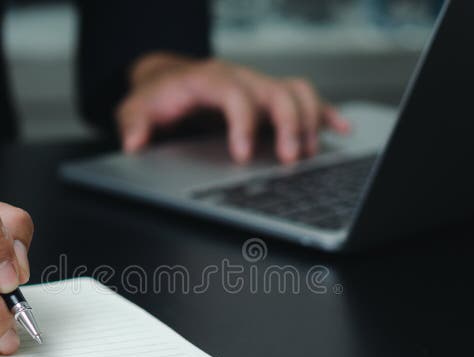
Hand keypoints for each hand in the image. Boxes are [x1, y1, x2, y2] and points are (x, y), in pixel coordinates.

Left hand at [117, 53, 350, 163]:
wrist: (171, 81)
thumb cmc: (159, 97)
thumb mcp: (136, 107)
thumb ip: (133, 124)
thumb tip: (134, 142)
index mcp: (210, 79)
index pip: (235, 94)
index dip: (242, 123)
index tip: (242, 155)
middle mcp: (242, 78)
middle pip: (277, 92)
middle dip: (288, 126)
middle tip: (288, 160)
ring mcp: (261, 87)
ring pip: (298, 93)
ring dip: (309, 123)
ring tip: (309, 155)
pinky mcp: (272, 99)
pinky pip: (307, 99)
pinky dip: (325, 114)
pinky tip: (340, 131)